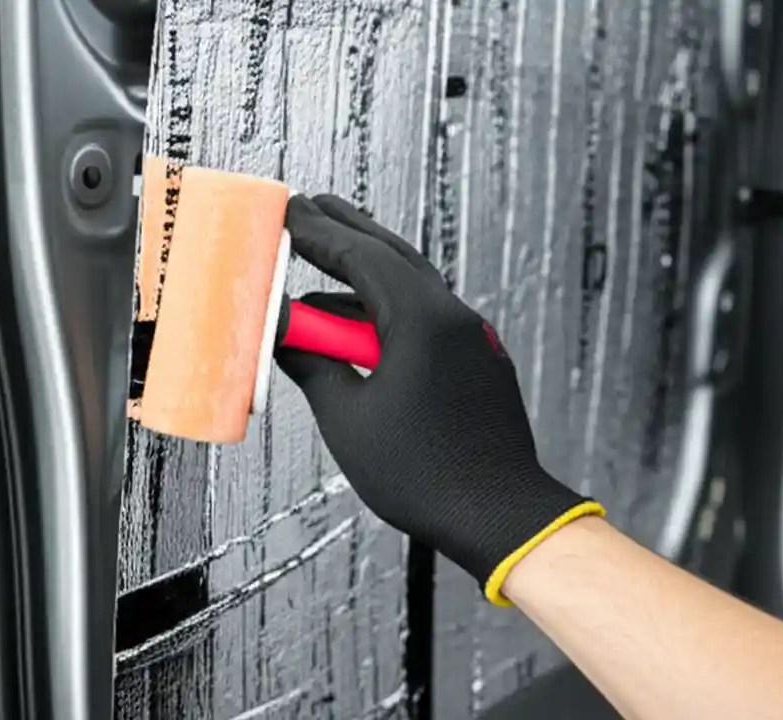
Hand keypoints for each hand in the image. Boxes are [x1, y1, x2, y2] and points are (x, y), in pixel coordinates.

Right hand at [276, 194, 602, 604]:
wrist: (502, 516)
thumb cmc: (426, 475)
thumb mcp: (348, 419)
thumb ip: (311, 366)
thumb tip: (280, 336)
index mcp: (420, 321)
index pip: (360, 256)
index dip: (317, 233)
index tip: (286, 212)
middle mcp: (451, 317)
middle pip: (392, 255)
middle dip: (347, 231)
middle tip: (310, 207)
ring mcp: (468, 338)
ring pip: (409, 286)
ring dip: (363, 273)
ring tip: (320, 266)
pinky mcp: (474, 361)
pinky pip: (421, 319)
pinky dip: (383, 310)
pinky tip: (353, 327)